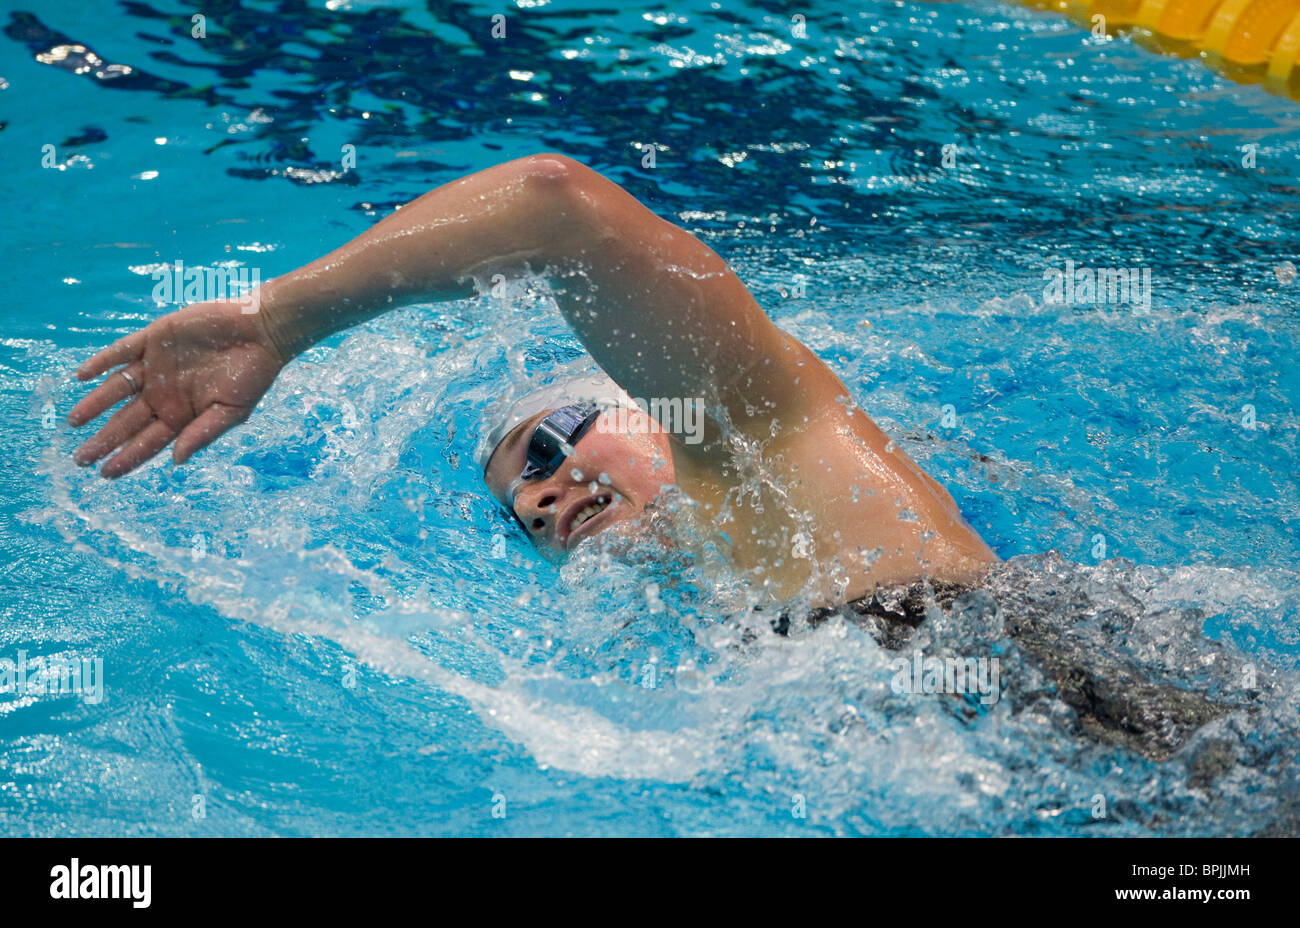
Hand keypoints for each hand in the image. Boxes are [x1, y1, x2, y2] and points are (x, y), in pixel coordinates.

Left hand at [68, 301, 285, 477]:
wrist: (261, 330)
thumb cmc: (253, 374)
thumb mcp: (233, 412)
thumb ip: (203, 434)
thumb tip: (176, 460)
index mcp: (182, 414)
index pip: (148, 441)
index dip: (128, 457)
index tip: (106, 474)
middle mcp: (164, 393)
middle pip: (126, 420)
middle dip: (104, 440)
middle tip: (80, 459)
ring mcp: (156, 366)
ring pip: (117, 389)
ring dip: (95, 404)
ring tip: (74, 421)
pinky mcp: (155, 339)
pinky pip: (122, 351)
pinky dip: (102, 361)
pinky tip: (83, 375)